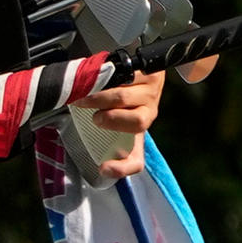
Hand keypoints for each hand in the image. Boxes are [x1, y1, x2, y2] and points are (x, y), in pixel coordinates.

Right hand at [66, 56, 217, 177]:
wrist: (136, 73)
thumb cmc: (119, 101)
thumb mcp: (109, 121)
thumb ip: (99, 136)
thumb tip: (94, 153)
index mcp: (137, 135)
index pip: (135, 161)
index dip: (122, 168)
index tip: (103, 167)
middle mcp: (148, 117)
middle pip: (137, 123)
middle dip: (111, 119)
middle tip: (95, 116)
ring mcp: (152, 95)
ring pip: (127, 98)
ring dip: (103, 97)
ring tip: (89, 96)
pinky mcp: (151, 74)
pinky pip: (128, 77)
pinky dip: (110, 78)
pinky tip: (102, 79)